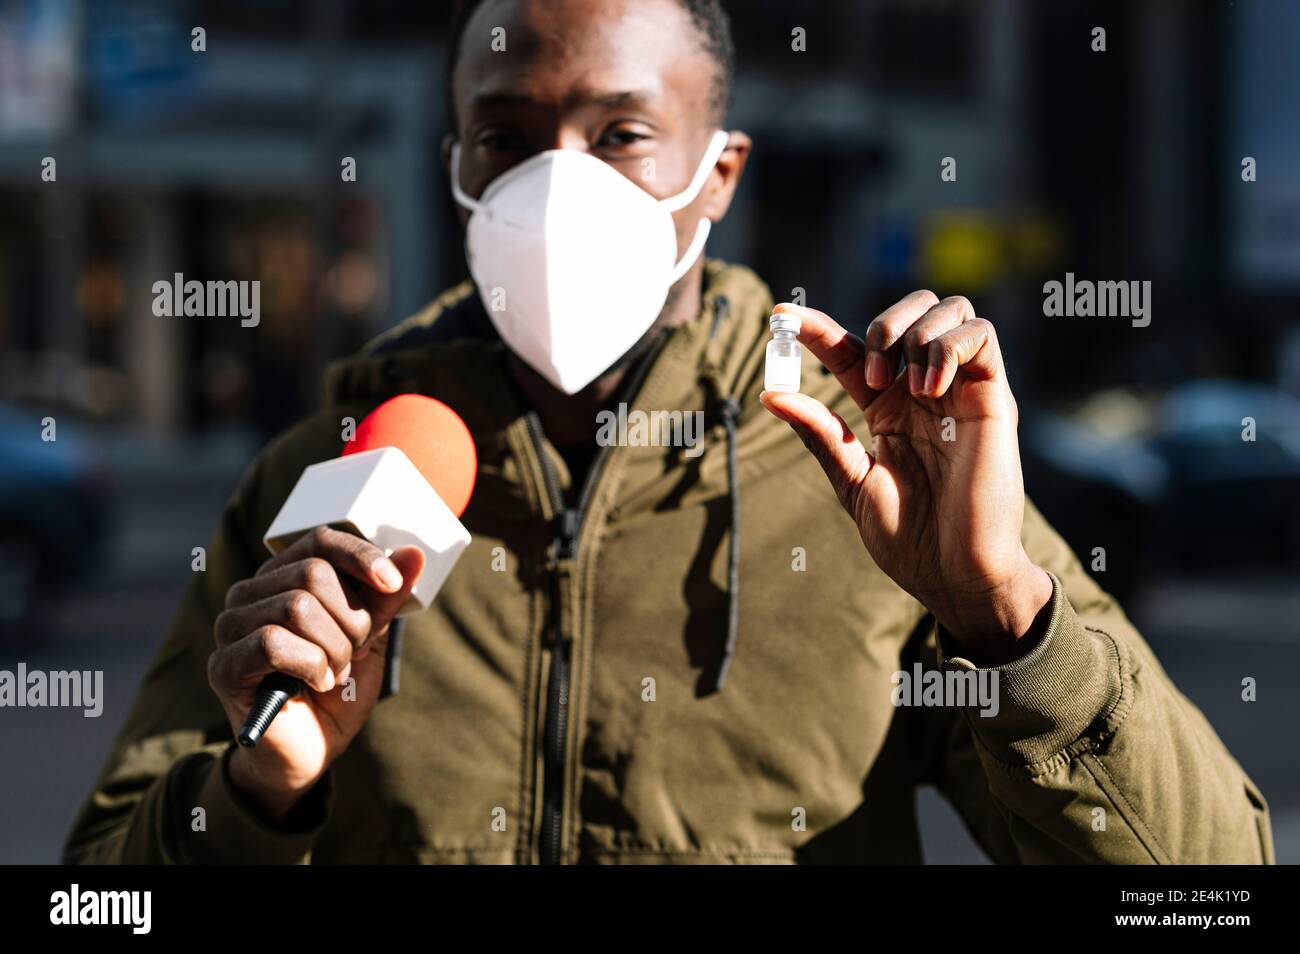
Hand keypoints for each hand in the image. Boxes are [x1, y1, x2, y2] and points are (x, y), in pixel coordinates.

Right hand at [208, 527, 424, 820]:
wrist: (312, 752)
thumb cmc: (339, 689)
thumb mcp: (370, 637)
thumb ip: (385, 597)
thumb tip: (413, 553)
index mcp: (283, 576)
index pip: (320, 540)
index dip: (360, 556)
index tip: (392, 584)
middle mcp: (250, 594)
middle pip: (313, 574)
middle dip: (350, 619)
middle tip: (354, 653)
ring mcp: (230, 628)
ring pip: (296, 607)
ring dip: (334, 648)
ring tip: (336, 673)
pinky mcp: (224, 666)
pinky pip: (273, 643)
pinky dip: (310, 665)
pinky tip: (316, 683)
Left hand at [760, 293, 1051, 662]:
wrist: (958, 575)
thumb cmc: (910, 538)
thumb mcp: (853, 482)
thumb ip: (820, 435)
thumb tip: (771, 395)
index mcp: (888, 409)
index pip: (851, 350)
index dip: (816, 328)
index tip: (781, 317)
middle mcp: (925, 392)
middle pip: (911, 310)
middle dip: (882, 326)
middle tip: (869, 380)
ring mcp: (961, 391)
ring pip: (949, 310)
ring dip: (917, 335)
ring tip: (909, 389)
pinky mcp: (994, 398)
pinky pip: (982, 335)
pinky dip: (950, 346)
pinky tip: (932, 389)